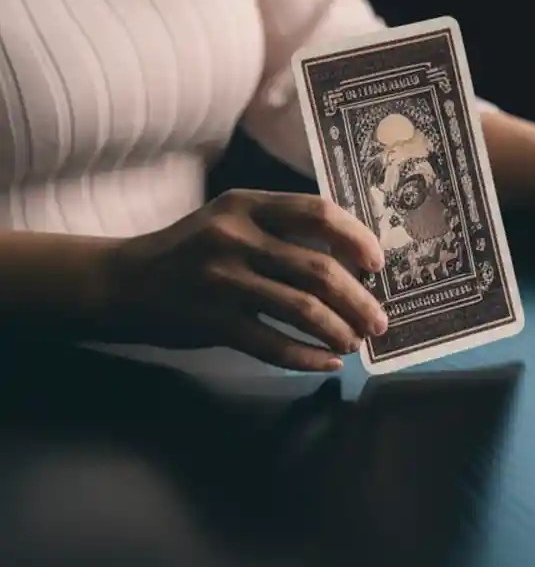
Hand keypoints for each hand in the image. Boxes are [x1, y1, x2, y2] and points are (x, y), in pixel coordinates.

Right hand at [103, 189, 387, 370]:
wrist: (122, 282)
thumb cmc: (193, 252)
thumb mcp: (232, 222)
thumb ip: (283, 231)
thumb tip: (354, 261)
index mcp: (247, 205)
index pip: (318, 213)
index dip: (357, 238)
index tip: (377, 264)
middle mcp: (235, 238)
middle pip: (319, 270)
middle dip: (359, 300)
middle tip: (379, 321)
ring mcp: (221, 281)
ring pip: (303, 310)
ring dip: (340, 330)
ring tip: (356, 342)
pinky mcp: (211, 322)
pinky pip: (274, 344)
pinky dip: (308, 356)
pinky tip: (328, 361)